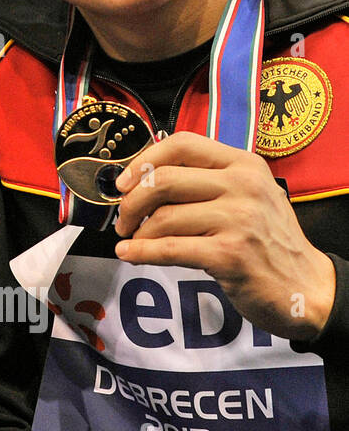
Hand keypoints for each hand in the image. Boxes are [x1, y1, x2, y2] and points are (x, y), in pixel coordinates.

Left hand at [113, 131, 334, 340]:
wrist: (306, 286)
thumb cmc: (266, 240)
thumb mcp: (247, 196)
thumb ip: (205, 181)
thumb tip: (142, 178)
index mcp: (244, 164)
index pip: (181, 143)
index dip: (143, 161)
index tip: (124, 183)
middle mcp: (244, 186)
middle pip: (163, 180)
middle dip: (132, 202)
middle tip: (124, 219)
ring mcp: (239, 219)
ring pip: (163, 217)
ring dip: (138, 232)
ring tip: (134, 241)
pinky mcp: (230, 254)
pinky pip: (169, 249)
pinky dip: (141, 253)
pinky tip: (129, 254)